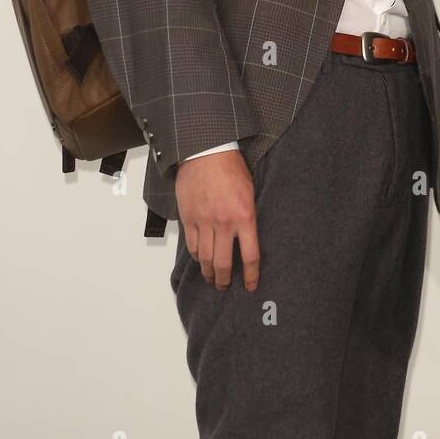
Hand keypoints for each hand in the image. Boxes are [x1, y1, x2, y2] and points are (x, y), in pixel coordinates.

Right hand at [175, 151, 259, 291]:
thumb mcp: (250, 191)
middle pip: (223, 263)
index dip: (251, 275)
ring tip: (212, 278)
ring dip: (208, 272)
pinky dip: (196, 256)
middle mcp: (224, 223)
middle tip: (226, 286)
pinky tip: (200, 260)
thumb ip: (248, 216)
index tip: (251, 285)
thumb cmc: (231, 168)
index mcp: (245, 216)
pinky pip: (191, 245)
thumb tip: (246, 237)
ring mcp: (204, 221)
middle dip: (225, 280)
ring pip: (205, 258)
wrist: (206, 152)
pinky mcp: (188, 218)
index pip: (250, 256)